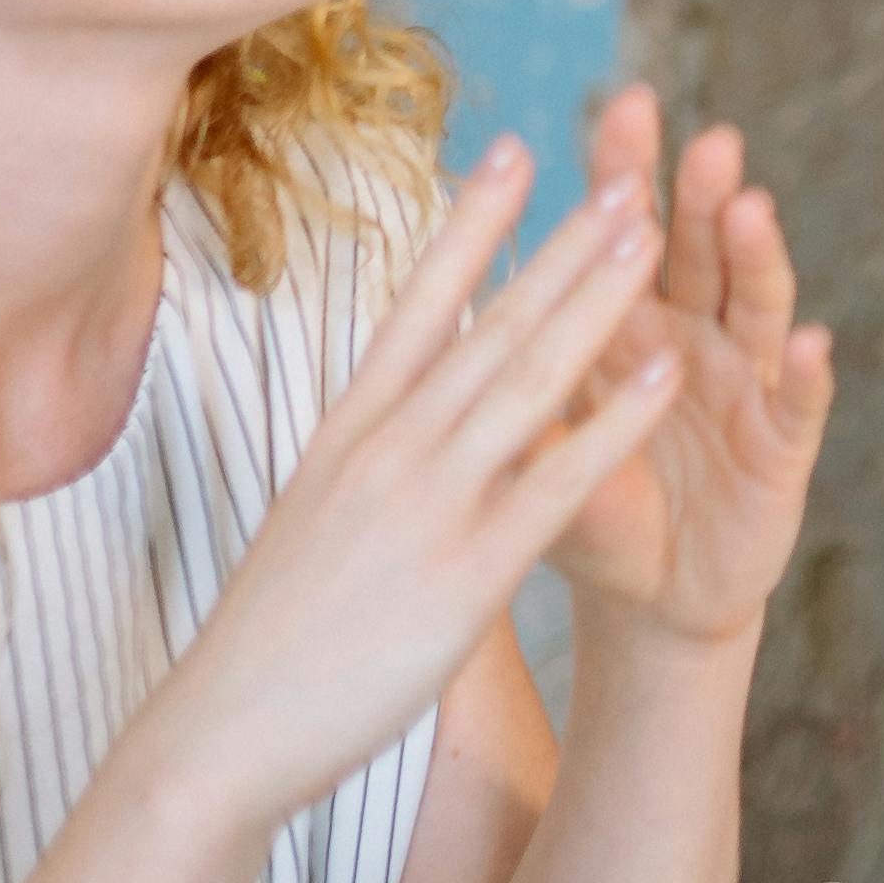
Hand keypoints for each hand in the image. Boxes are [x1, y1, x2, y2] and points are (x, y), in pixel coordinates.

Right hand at [168, 147, 681, 832]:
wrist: (217, 734)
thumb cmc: (271, 637)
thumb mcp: (313, 513)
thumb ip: (367, 459)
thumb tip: (402, 418)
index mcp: (347, 428)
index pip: (418, 300)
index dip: (471, 222)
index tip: (515, 148)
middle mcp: (386, 448)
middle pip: (489, 322)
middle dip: (564, 244)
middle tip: (626, 174)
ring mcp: (425, 505)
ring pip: (528, 378)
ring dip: (598, 299)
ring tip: (651, 232)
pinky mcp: (464, 574)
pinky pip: (556, 480)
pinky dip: (614, 420)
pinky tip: (666, 371)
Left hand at [548, 89, 833, 649]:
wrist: (648, 595)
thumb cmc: (586, 508)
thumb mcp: (536, 444)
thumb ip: (515, 378)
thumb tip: (453, 306)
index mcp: (627, 321)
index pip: (628, 232)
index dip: (630, 174)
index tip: (622, 106)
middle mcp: (695, 335)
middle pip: (701, 250)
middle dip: (702, 194)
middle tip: (703, 139)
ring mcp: (745, 385)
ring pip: (757, 306)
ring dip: (756, 258)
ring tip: (749, 209)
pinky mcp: (781, 449)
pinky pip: (797, 407)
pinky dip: (808, 377)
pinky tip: (813, 342)